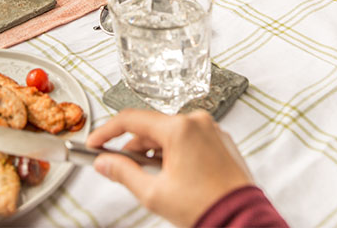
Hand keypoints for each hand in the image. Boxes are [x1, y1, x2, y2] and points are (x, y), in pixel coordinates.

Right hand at [86, 109, 253, 227]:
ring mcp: (211, 130)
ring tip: (153, 178)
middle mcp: (197, 122)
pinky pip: (189, 138)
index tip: (95, 143)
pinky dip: (174, 151)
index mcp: (180, 128)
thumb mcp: (153, 193)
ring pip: (170, 132)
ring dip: (154, 150)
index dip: (107, 132)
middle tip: (121, 167)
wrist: (241, 219)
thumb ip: (123, 173)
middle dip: (133, 147)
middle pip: (151, 126)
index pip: (131, 119)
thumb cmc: (205, 207)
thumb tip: (104, 163)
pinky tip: (172, 174)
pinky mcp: (220, 141)